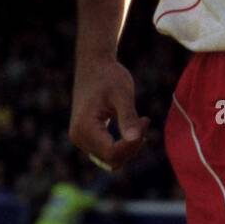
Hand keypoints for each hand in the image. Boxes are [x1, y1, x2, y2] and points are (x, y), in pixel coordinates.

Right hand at [69, 56, 150, 171]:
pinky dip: (122, 143)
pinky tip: (133, 125)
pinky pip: (107, 151)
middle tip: (144, 120)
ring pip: (110, 158)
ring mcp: (81, 139)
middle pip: (111, 159)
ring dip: (128, 145)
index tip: (145, 120)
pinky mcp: (87, 136)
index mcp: (84, 129)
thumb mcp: (122, 94)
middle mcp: (79, 138)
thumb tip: (135, 139)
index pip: (112, 153)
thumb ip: (128, 117)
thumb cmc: (109, 76)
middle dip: (132, 145)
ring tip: (140, 121)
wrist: (94, 64)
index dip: (133, 144)